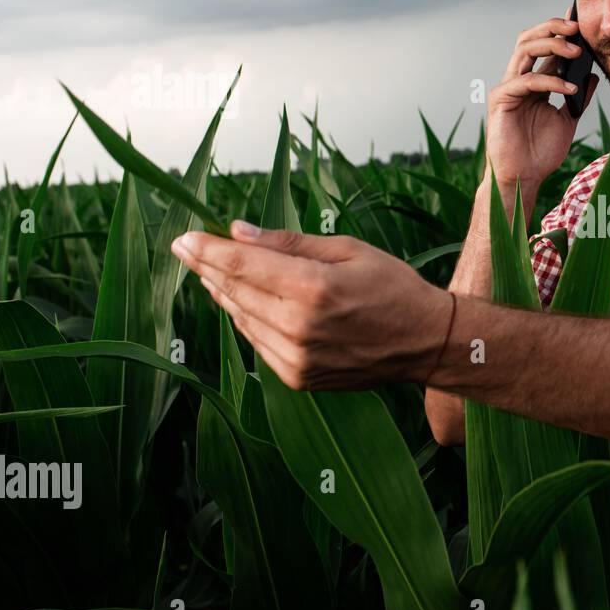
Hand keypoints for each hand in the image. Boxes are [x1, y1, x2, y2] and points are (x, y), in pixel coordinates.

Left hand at [170, 220, 452, 391]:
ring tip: (211, 273)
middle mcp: (300, 327)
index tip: (183, 238)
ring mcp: (297, 357)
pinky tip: (243, 303)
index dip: (208, 251)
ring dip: (223, 294)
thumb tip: (238, 232)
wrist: (425, 343)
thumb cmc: (394, 288)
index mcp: (314, 289)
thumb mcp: (348, 250)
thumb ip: (290, 244)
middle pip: (235, 292)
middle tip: (186, 249)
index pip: (243, 265)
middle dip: (207, 268)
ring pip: (241, 319)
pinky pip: (258, 342)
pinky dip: (246, 320)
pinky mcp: (298, 377)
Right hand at [486, 5, 598, 189]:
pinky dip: (550, 81)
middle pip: (530, 39)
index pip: (545, 49)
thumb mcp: (568, 120)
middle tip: (576, 27)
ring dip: (551, 45)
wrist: (524, 177)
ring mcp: (508, 87)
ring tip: (576, 51)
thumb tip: (592, 74)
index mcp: (534, 83)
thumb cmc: (541, 152)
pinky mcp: (501, 99)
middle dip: (552, 28)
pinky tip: (569, 89)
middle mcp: (519, 80)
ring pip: (524, 50)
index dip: (561, 33)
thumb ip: (577, 97)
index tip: (581, 22)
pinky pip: (526, 80)